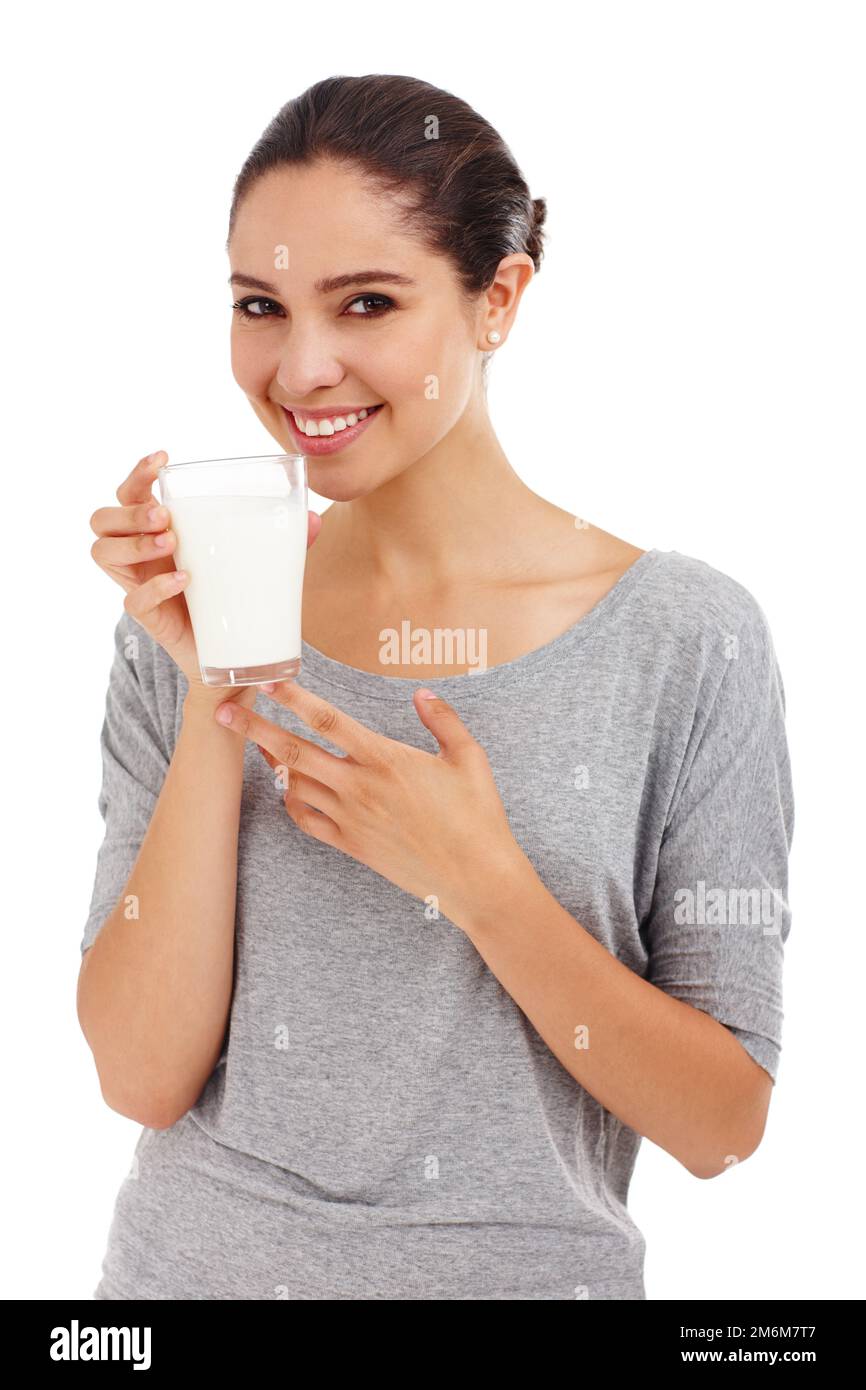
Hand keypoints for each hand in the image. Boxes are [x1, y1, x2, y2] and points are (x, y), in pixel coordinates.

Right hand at [90, 450, 321, 708]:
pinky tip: (184, 581)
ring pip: (102, 551)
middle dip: (130, 510)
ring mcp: (139, 584)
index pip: (129, 493)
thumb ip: (282, 540)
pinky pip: (133, 600)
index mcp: (158, 530)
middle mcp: (140, 554)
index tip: (163, 459)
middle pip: (102, 518)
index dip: (137, 474)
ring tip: (171, 542)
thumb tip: (312, 517)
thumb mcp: (257, 562)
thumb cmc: (237, 597)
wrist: (234, 657)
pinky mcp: (148, 618)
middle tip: (165, 516)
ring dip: (134, 541)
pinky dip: (156, 587)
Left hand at [212, 679, 523, 925]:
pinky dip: (291, 802)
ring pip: (295, 785)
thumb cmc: (478, 816)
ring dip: (272, 764)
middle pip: (295, 751)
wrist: (476, 877)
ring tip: (255, 746)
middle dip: (254, 730)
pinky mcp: (352, 846)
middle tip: (223, 714)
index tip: (266, 682)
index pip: (328, 721)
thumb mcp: (469, 758)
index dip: (293, 698)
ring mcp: (352, 819)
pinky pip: (307, 821)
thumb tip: (423, 694)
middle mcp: (360, 787)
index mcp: (386, 759)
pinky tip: (287, 789)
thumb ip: (443, 720)